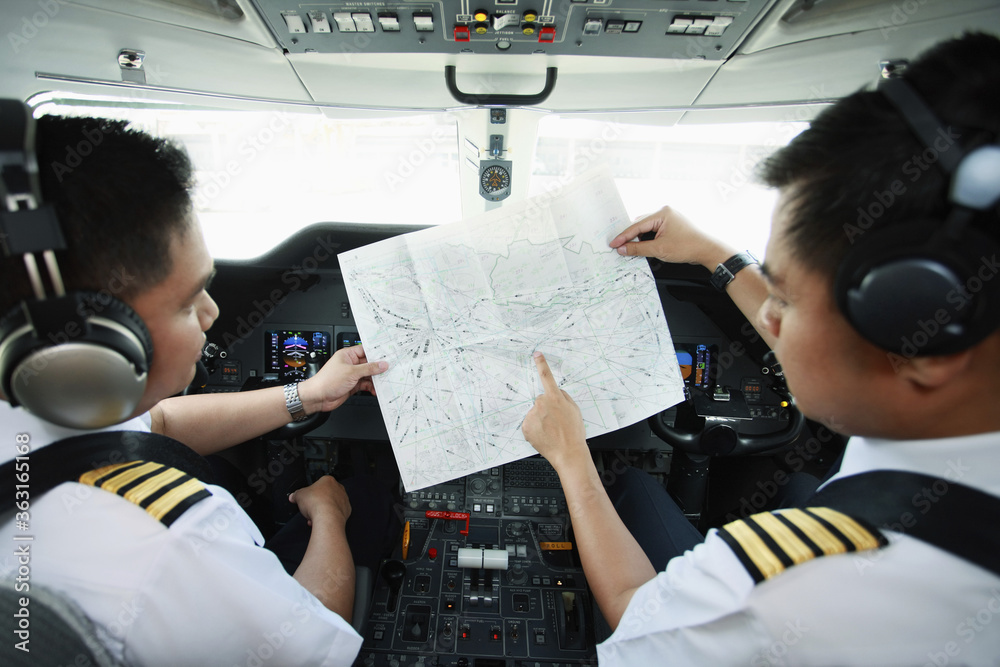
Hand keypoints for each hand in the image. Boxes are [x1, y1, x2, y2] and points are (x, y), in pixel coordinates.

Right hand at [288, 475, 350, 527]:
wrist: (327, 517)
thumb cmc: (317, 504)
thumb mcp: (299, 496)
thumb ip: (296, 494)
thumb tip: (293, 496)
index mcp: (328, 480)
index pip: (318, 484)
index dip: (310, 493)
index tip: (306, 499)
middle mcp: (338, 488)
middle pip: (325, 495)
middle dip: (317, 503)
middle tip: (310, 508)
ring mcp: (344, 499)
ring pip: (330, 504)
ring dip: (322, 511)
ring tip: (313, 517)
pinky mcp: (347, 510)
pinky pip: (336, 513)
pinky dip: (329, 517)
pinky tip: (321, 521)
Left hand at [299, 344, 387, 412]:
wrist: (318, 397)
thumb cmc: (327, 381)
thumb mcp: (351, 372)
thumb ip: (369, 368)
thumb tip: (382, 364)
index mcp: (347, 355)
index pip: (365, 350)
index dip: (376, 353)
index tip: (387, 355)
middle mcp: (350, 364)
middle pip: (369, 364)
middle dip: (378, 368)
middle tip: (388, 370)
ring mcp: (352, 375)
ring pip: (368, 375)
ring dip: (375, 379)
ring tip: (382, 382)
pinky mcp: (352, 385)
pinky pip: (365, 384)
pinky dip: (371, 387)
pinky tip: (374, 390)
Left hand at [522, 352, 588, 472]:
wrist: (568, 452)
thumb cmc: (573, 433)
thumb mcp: (574, 410)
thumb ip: (563, 397)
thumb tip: (556, 392)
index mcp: (555, 397)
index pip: (547, 376)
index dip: (542, 364)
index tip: (537, 354)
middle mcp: (541, 404)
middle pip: (541, 400)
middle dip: (547, 408)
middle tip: (556, 421)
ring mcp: (532, 415)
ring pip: (535, 413)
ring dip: (541, 419)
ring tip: (551, 430)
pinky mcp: (525, 426)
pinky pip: (530, 423)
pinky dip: (535, 428)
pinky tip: (544, 434)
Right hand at [609, 205, 732, 268]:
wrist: (707, 250)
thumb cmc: (688, 247)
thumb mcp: (659, 249)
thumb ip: (638, 248)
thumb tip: (622, 248)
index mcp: (662, 213)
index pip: (637, 225)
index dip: (623, 236)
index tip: (613, 243)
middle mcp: (665, 213)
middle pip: (640, 224)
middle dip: (630, 236)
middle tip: (618, 246)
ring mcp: (669, 219)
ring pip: (647, 228)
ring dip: (639, 239)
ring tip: (630, 249)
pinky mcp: (671, 226)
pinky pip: (654, 231)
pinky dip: (647, 239)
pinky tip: (643, 247)